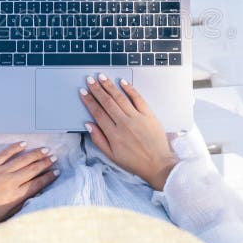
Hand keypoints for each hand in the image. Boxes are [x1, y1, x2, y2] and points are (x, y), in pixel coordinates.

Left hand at [0, 142, 58, 233]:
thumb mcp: (5, 216)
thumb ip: (19, 205)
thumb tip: (32, 196)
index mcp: (15, 195)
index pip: (37, 183)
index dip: (48, 177)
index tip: (56, 172)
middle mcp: (10, 181)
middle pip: (33, 169)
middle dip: (45, 163)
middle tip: (54, 158)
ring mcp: (0, 171)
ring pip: (23, 160)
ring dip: (36, 154)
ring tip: (45, 150)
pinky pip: (5, 153)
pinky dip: (15, 148)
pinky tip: (24, 144)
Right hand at [80, 74, 177, 190]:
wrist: (158, 165)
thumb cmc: (135, 162)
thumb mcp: (111, 156)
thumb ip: (98, 139)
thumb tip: (88, 125)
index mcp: (114, 134)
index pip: (97, 113)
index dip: (89, 101)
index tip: (83, 92)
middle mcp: (124, 124)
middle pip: (107, 102)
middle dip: (97, 89)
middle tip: (90, 80)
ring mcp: (137, 118)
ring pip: (120, 98)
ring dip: (109, 86)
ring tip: (102, 77)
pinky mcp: (148, 115)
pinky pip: (138, 98)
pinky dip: (130, 89)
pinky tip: (122, 82)